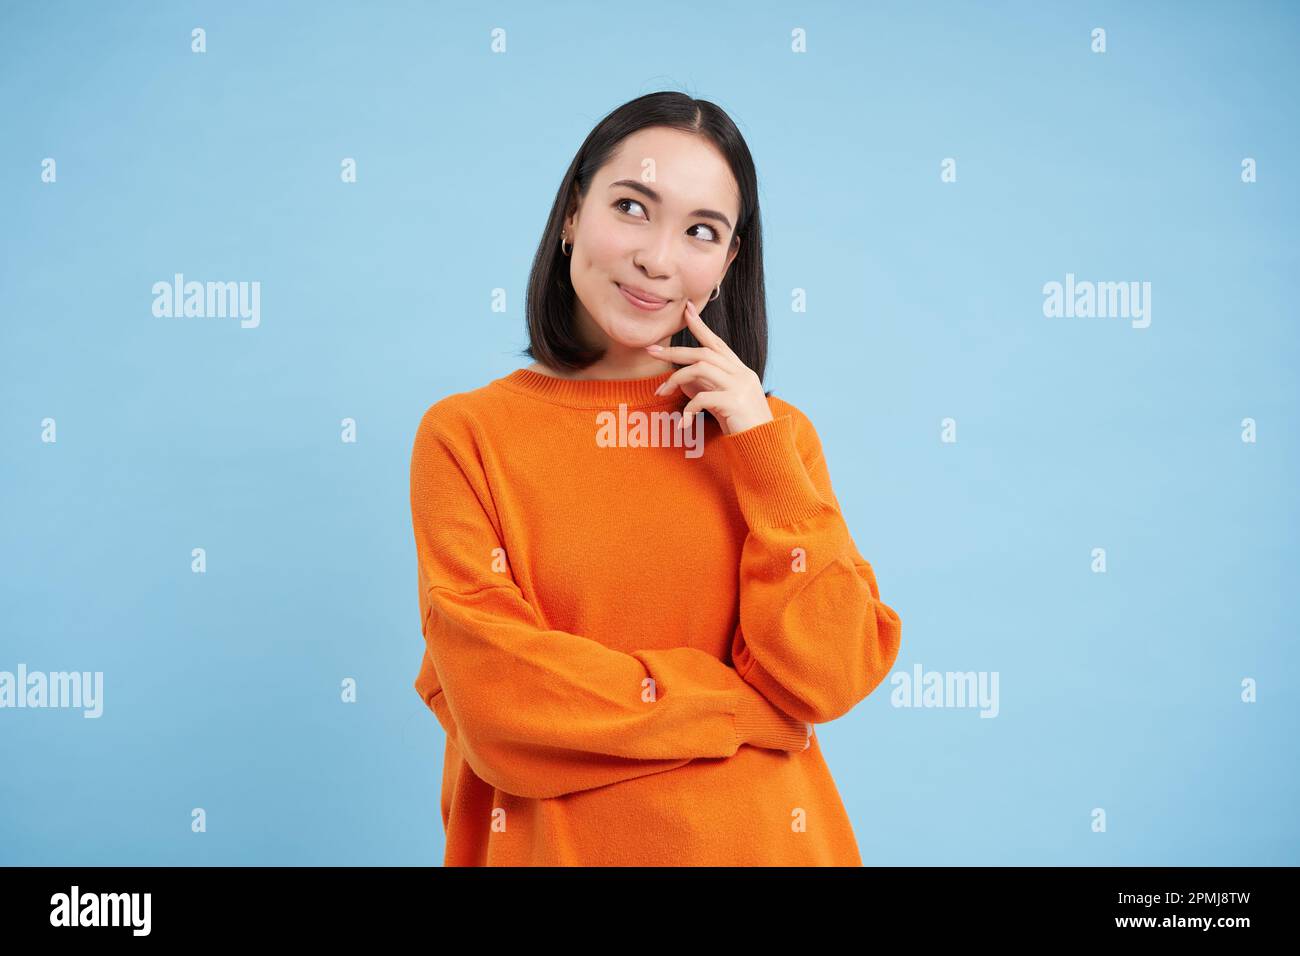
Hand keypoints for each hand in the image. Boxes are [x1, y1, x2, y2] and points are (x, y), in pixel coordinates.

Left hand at [646, 298, 774, 436]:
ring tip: (661, 393)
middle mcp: (742, 374)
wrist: (764, 446)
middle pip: (703, 352)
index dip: (700, 326)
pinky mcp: (734, 402)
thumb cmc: (743, 426)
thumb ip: (707, 386)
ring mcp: (739, 386)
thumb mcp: (724, 402)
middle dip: (674, 351)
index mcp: (740, 371)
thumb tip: (680, 378)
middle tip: (651, 351)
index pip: (717, 343)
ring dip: (676, 378)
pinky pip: (703, 397)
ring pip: (701, 368)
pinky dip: (688, 409)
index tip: (686, 310)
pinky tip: (684, 423)